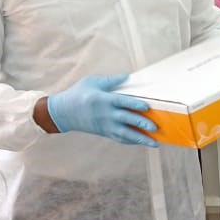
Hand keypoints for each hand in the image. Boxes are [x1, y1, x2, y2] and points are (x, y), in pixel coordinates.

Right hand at [43, 75, 158, 146]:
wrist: (63, 112)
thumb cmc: (78, 93)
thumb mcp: (92, 82)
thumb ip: (111, 80)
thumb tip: (128, 76)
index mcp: (103, 99)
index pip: (122, 102)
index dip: (135, 104)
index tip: (147, 107)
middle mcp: (106, 114)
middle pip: (127, 120)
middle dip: (141, 124)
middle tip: (155, 128)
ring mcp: (105, 125)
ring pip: (126, 134)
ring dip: (141, 139)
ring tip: (155, 143)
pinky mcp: (104, 132)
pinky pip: (120, 138)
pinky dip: (132, 141)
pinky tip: (142, 142)